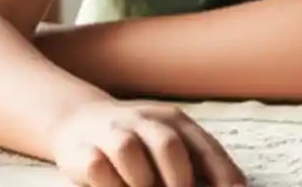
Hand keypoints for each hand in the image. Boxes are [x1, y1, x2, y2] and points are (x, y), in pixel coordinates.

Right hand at [49, 99, 245, 186]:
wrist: (79, 121)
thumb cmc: (137, 143)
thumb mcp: (167, 144)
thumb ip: (192, 164)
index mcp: (174, 120)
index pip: (204, 146)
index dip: (222, 172)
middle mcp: (145, 120)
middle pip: (168, 145)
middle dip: (179, 179)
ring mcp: (112, 131)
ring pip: (129, 151)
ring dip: (141, 181)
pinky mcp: (83, 149)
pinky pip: (98, 167)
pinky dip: (111, 184)